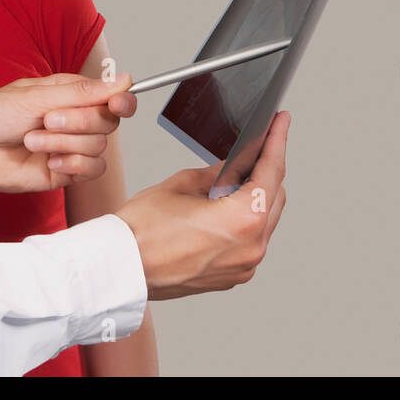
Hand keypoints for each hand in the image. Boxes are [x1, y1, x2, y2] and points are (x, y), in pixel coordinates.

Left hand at [0, 73, 136, 193]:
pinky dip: (73, 165)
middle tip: (46, 120)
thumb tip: (124, 80)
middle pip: (108, 122)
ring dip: (65, 143)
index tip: (117, 104)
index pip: (113, 96)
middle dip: (79, 122)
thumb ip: (82, 93)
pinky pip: (91, 170)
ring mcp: (70, 147)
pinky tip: (50, 162)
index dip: (122, 100)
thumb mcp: (35, 97)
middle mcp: (75, 120)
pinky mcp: (64, 173)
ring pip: (99, 147)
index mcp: (70, 94)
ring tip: (31, 140)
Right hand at [115, 111, 289, 299]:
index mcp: (243, 219)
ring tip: (234, 178)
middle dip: (267, 169)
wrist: (119, 269)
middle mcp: (252, 246)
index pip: (272, 171)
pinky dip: (245, 222)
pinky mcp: (233, 276)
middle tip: (255, 146)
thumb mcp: (182, 184)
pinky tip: (225, 208)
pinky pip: (251, 242)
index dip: (276, 140)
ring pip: (266, 220)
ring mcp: (244, 266)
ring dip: (256, 197)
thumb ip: (217, 172)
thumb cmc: (141, 231)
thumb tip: (233, 166)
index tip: (280, 123)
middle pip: (275, 196)